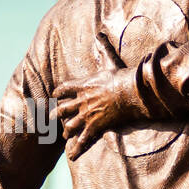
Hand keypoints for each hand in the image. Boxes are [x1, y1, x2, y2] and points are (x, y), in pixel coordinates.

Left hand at [55, 34, 142, 159]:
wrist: (132, 91)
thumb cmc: (122, 76)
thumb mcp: (110, 61)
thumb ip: (103, 49)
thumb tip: (99, 33)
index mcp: (83, 85)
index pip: (63, 89)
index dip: (59, 92)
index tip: (56, 94)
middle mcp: (81, 101)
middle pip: (61, 109)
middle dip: (58, 114)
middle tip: (56, 117)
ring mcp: (87, 115)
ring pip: (70, 126)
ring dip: (67, 130)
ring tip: (66, 133)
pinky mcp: (96, 126)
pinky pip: (84, 140)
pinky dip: (78, 148)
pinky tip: (73, 155)